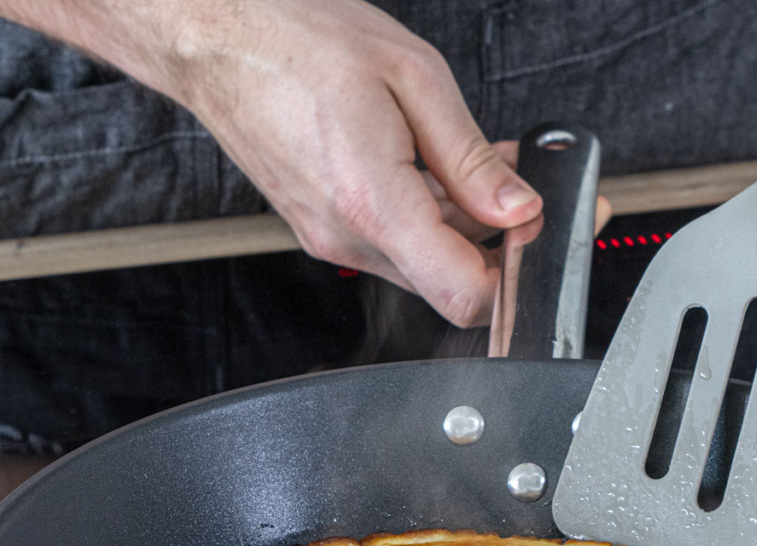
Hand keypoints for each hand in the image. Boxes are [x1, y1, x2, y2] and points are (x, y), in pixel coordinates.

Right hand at [0, 0, 542, 326]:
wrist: (214, 37)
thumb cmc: (295, 41)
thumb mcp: (413, 77)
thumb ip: (470, 156)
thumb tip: (518, 207)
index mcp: (373, 202)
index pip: (465, 295)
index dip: (518, 278)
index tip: (542, 239)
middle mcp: (347, 235)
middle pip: (452, 282)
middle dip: (505, 245)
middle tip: (542, 198)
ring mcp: (332, 237)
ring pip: (427, 261)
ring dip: (470, 226)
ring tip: (495, 168)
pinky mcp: (324, 228)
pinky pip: (397, 239)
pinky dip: (434, 215)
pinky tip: (448, 172)